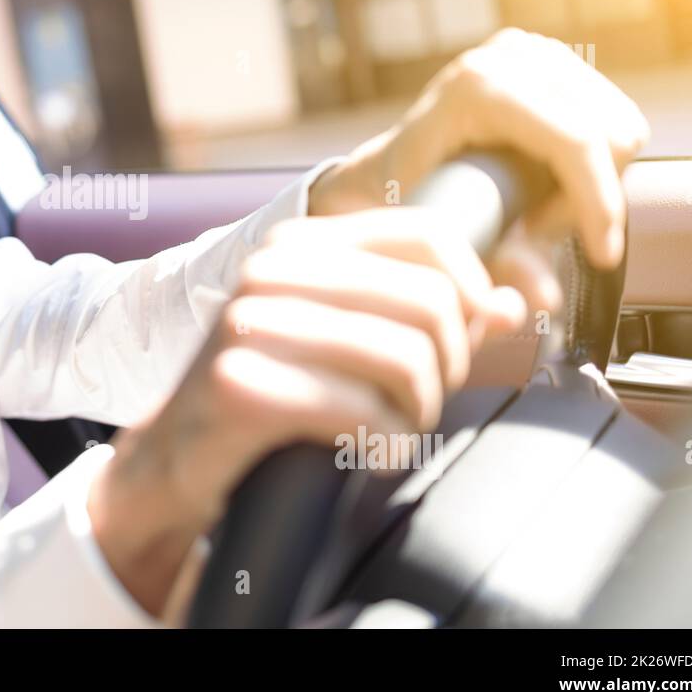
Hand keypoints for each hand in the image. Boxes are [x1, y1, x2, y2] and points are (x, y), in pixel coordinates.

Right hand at [88, 205, 527, 615]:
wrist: (177, 456)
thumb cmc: (270, 395)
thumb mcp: (348, 342)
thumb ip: (428, 316)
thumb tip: (514, 303)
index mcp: (300, 243)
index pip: (427, 235)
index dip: (472, 293)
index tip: (466, 342)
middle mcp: (270, 269)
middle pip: (430, 302)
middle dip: (447, 367)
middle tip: (421, 403)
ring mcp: (248, 323)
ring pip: (405, 357)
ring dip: (418, 412)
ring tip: (395, 430)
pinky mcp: (239, 383)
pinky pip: (361, 412)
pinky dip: (384, 445)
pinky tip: (371, 455)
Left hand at [306, 28, 650, 308]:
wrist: (388, 167)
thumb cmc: (405, 204)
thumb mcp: (446, 237)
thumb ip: (499, 267)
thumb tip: (546, 299)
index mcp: (479, 87)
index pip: (576, 141)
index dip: (598, 202)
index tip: (601, 255)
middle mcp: (511, 55)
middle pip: (612, 134)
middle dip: (590, 196)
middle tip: (540, 230)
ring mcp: (534, 49)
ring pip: (620, 127)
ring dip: (593, 180)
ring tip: (536, 207)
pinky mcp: (553, 57)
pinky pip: (612, 117)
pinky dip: (595, 160)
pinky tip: (547, 180)